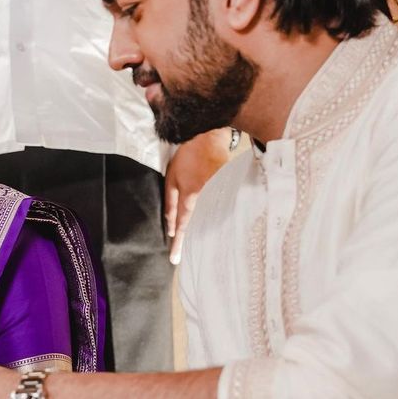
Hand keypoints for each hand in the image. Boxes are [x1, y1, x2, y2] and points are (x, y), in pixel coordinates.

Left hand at [164, 129, 231, 264]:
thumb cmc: (188, 156)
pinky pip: (218, 209)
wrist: (210, 138)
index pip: (183, 226)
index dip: (178, 244)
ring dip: (203, 232)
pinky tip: (210, 225)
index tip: (174, 259)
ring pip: (210, 220)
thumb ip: (170, 202)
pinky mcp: (227, 191)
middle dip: (191, 243)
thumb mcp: (172, 178)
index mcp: (191, 198)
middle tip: (182, 258)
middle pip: (199, 227)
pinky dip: (213, 218)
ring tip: (199, 246)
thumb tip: (170, 226)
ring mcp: (219, 195)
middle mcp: (207, 200)